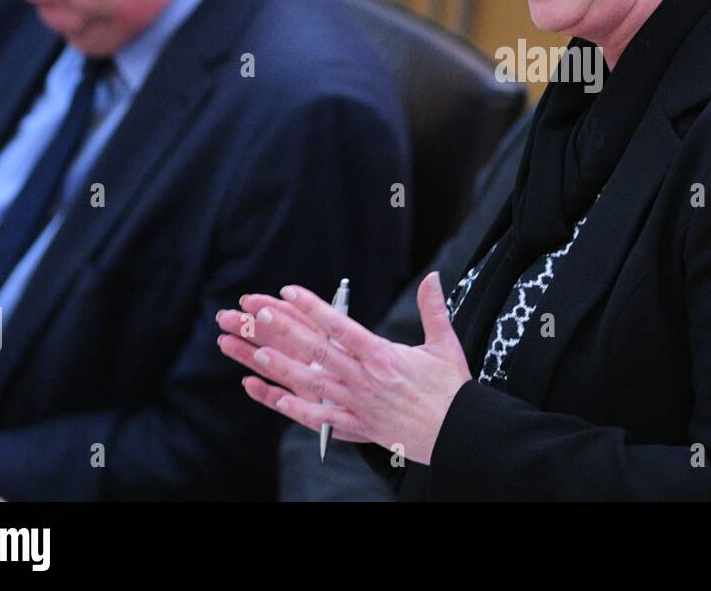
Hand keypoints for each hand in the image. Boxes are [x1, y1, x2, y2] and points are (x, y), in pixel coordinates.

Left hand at [216, 272, 472, 464]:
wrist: (455, 434)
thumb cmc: (451, 390)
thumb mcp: (445, 344)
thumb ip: (432, 308)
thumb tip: (432, 276)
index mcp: (382, 355)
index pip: (340, 326)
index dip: (312, 307)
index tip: (289, 291)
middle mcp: (364, 378)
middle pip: (317, 351)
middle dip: (286, 330)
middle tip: (260, 313)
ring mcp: (356, 404)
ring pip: (311, 383)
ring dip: (281, 367)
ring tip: (255, 352)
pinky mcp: (355, 426)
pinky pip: (318, 418)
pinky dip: (293, 408)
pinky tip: (273, 397)